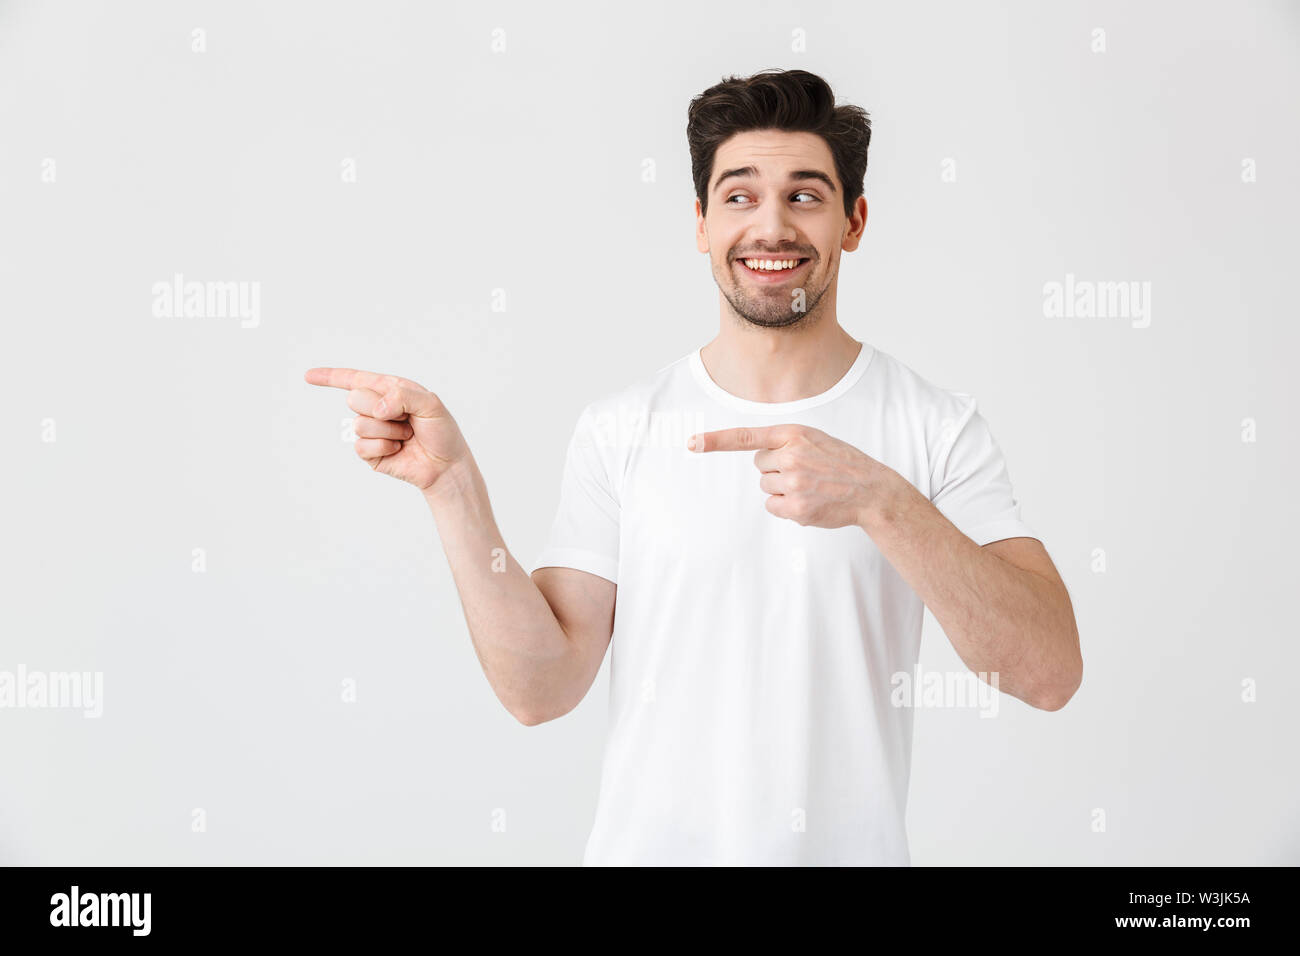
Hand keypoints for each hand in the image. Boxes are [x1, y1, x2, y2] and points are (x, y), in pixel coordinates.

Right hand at [305, 367, 470, 492]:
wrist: (446, 465)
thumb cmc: (441, 432)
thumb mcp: (431, 404)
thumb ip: (403, 395)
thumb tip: (377, 409)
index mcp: (389, 389)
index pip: (355, 380)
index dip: (331, 377)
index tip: (309, 376)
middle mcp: (377, 408)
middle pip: (355, 398)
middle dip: (381, 408)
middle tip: (406, 418)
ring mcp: (371, 430)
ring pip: (359, 423)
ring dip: (389, 430)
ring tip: (406, 435)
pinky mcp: (369, 453)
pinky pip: (362, 445)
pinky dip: (384, 447)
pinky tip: (398, 449)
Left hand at [688, 423, 895, 528]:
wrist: (872, 490)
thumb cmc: (842, 463)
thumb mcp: (815, 439)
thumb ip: (786, 441)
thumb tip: (759, 457)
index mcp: (794, 434)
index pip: (746, 437)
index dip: (715, 440)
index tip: (691, 443)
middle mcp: (791, 456)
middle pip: (759, 466)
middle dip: (776, 469)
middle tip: (805, 471)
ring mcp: (793, 483)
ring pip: (765, 487)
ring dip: (782, 489)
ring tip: (810, 486)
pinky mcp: (796, 508)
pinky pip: (772, 506)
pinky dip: (786, 507)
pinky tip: (809, 501)